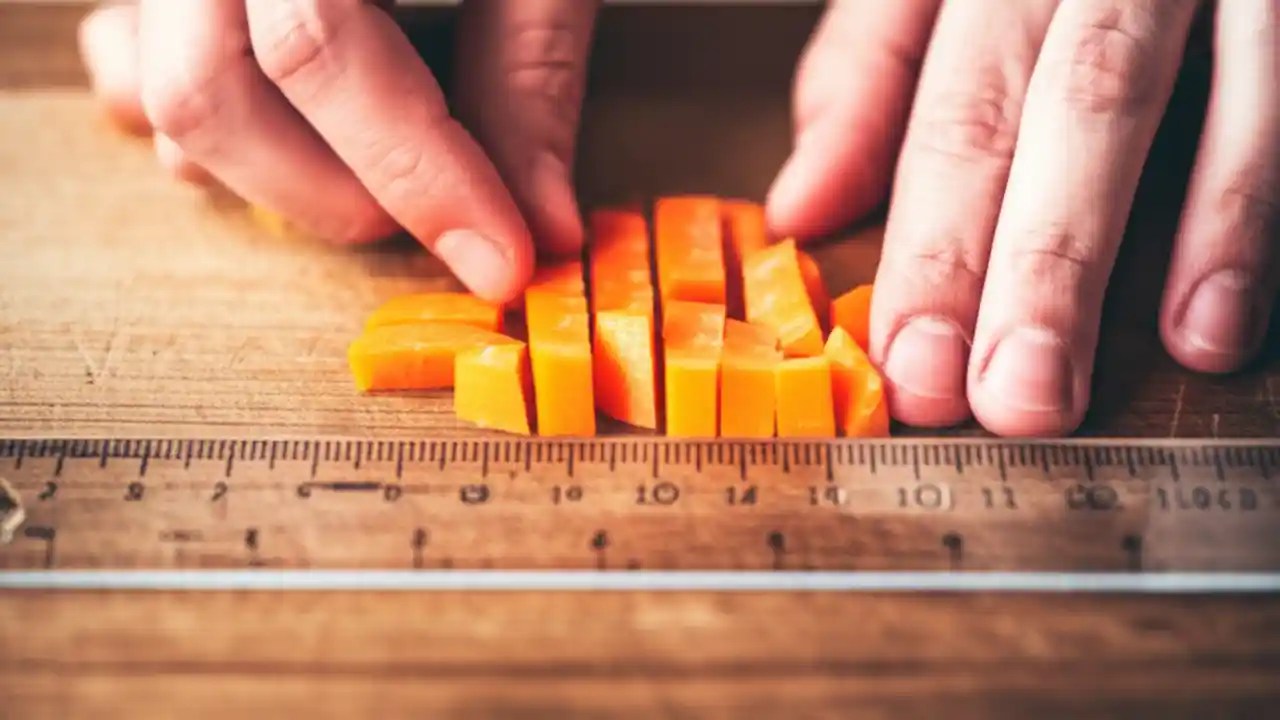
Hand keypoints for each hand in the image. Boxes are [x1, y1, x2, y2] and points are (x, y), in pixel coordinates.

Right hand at [78, 0, 599, 303]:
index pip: (322, 52)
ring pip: (163, 97)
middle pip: (209, 92)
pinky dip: (216, 130)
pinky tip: (298, 126)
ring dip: (275, 175)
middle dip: (334, 193)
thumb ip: (531, 77)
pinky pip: (136, 67)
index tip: (502, 262)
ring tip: (378, 169)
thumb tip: (547, 225)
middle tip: (440, 217)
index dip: (421, 177)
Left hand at [768, 0, 1277, 436]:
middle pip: (1052, 112)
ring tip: (1068, 384)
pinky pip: (1267, 97)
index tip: (908, 363)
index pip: (954, 111)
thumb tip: (800, 207)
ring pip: (1142, 104)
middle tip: (999, 397)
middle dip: (1022, 265)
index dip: (932, 246)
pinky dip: (1244, 214)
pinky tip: (1209, 324)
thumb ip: (865, 78)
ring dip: (1112, 255)